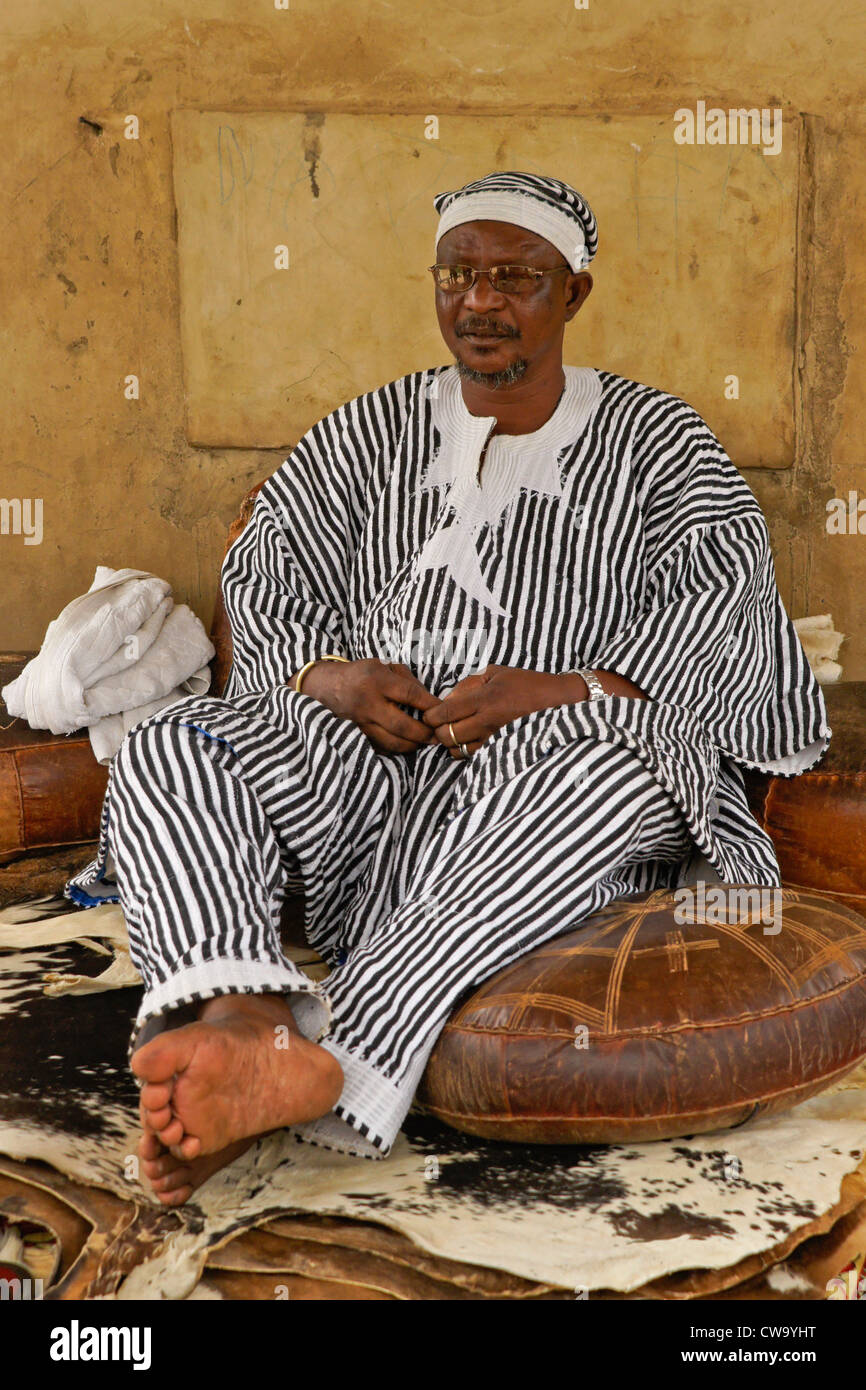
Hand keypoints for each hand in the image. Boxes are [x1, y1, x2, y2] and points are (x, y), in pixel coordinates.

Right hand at [295, 658, 437, 754]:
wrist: (326, 686)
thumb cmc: (362, 674)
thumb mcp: (384, 666)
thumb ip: (408, 681)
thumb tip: (430, 703)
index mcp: (377, 681)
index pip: (410, 695)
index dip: (430, 705)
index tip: (442, 712)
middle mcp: (367, 703)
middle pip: (402, 725)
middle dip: (423, 733)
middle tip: (437, 735)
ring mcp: (360, 722)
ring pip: (391, 742)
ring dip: (412, 745)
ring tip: (424, 742)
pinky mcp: (356, 735)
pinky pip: (380, 747)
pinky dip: (396, 749)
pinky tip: (406, 745)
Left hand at [421, 665, 578, 758]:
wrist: (558, 702)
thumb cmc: (526, 683)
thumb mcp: (497, 672)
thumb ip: (468, 684)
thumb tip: (447, 699)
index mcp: (485, 699)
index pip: (445, 712)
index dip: (431, 715)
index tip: (430, 713)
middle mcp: (488, 721)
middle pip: (447, 735)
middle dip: (437, 730)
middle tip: (440, 723)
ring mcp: (494, 738)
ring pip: (457, 750)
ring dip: (450, 743)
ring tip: (454, 731)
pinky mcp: (501, 748)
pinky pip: (472, 756)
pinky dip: (464, 750)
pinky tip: (468, 739)